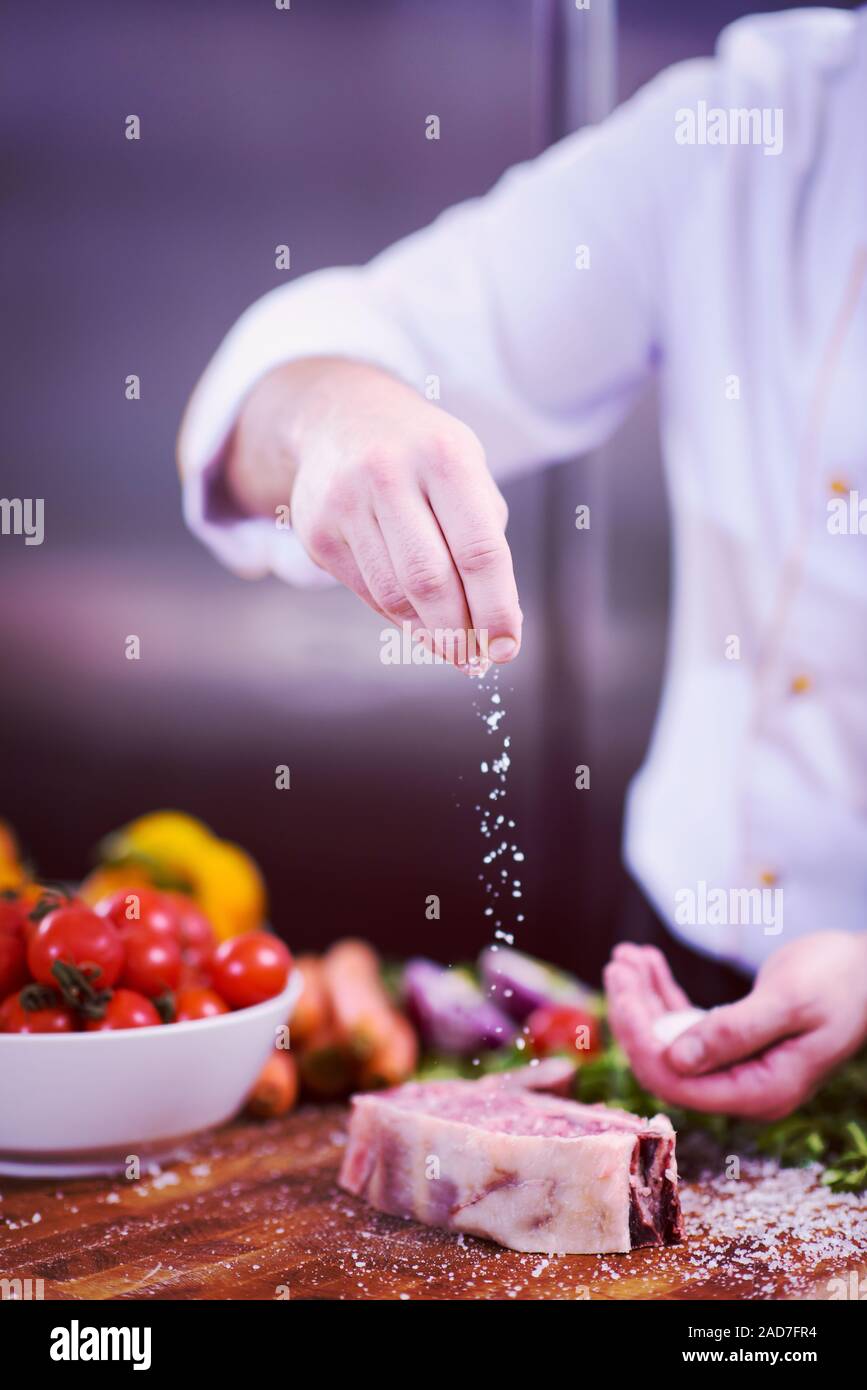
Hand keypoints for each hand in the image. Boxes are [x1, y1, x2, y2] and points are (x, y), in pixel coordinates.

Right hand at [225, 358, 521, 668]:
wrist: (339, 416)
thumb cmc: (422, 455)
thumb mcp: (467, 471)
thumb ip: (486, 538)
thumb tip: (500, 622)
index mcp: (444, 456)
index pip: (479, 550)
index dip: (496, 608)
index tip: (507, 647)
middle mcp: (389, 473)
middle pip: (430, 580)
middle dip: (459, 631)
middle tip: (477, 659)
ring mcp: (345, 501)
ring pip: (393, 594)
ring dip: (429, 633)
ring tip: (454, 647)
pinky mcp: (316, 529)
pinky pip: (366, 591)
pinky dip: (398, 614)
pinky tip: (417, 618)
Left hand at [603, 933, 866, 1120]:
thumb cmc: (839, 982)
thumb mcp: (788, 1002)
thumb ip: (733, 1033)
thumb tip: (674, 1059)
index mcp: (762, 1090)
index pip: (677, 1081)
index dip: (641, 1039)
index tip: (622, 990)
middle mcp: (745, 1088)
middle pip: (666, 1062)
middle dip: (635, 1014)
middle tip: (616, 963)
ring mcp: (739, 1067)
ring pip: (671, 1040)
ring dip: (644, 998)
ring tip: (625, 956)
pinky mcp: (735, 1043)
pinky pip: (687, 1024)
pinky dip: (664, 993)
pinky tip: (647, 962)